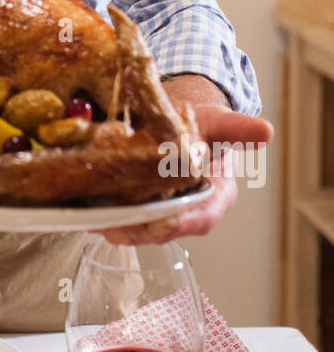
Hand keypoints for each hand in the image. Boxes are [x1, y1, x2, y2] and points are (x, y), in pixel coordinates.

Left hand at [96, 104, 273, 245]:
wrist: (184, 120)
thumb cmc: (205, 125)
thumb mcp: (220, 123)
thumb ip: (238, 129)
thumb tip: (264, 130)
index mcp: (215, 196)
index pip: (200, 218)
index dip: (179, 224)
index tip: (158, 225)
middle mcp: (190, 209)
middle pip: (165, 228)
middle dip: (139, 231)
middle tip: (113, 229)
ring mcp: (165, 210)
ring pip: (143, 226)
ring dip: (118, 227)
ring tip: (94, 223)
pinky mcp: (143, 205)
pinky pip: (127, 215)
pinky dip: (107, 215)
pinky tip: (87, 212)